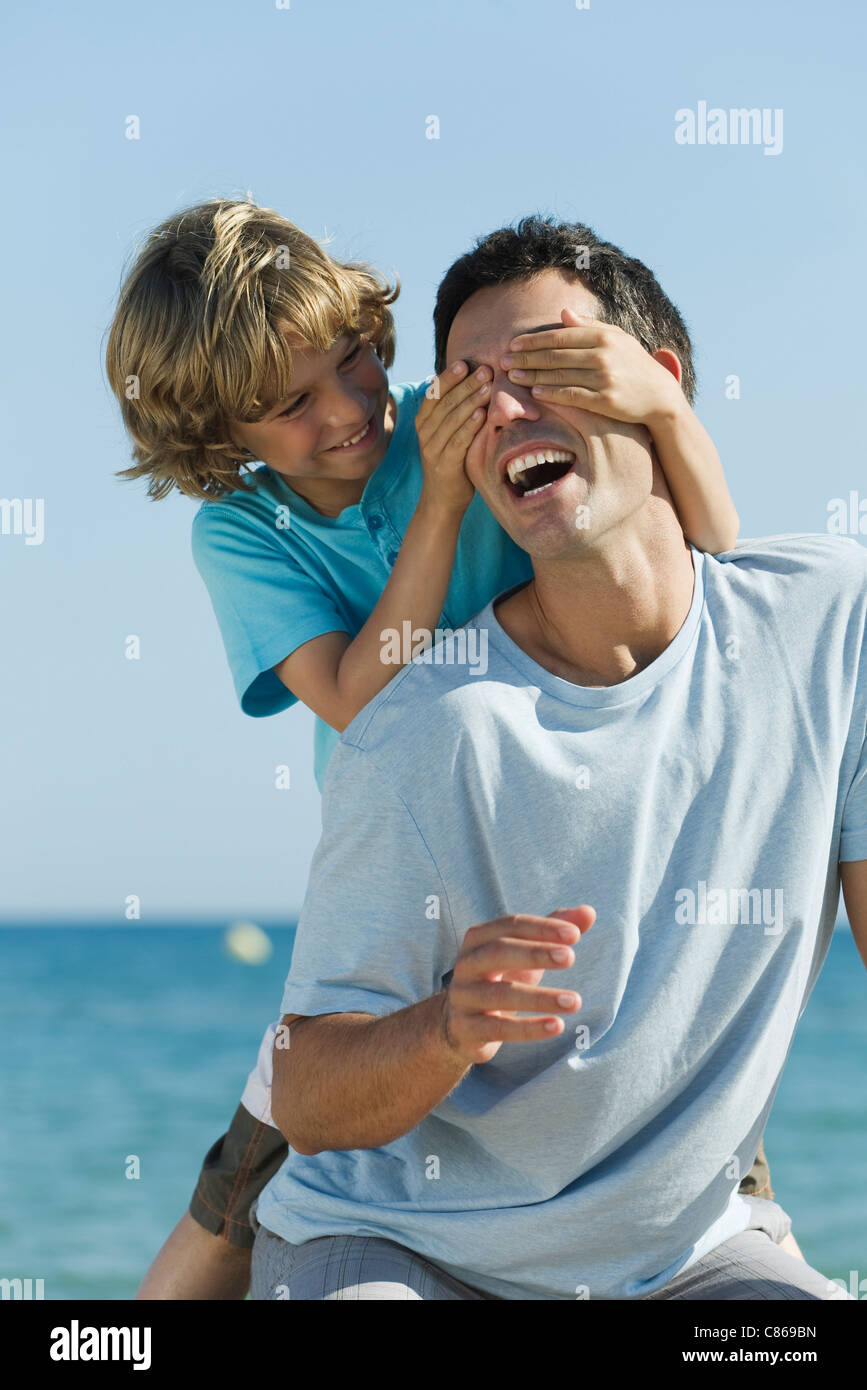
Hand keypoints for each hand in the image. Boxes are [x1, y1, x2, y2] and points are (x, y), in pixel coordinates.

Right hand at [414, 361, 491, 514]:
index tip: (466, 363)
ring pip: (451, 419)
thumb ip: (454, 410)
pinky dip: (469, 426)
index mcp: (424, 420)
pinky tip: (482, 414)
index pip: (434, 392)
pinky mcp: (444, 465)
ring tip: (488, 386)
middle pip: (445, 402)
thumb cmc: (452, 460)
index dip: (449, 377)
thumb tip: (472, 379)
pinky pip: (457, 441)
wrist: (443, 499)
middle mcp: (424, 432)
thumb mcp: (449, 432)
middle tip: (486, 370)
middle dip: (466, 384)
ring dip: (471, 400)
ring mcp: (432, 449)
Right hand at [441, 906, 595, 1065]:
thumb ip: (553, 932)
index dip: (542, 928)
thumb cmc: (500, 979)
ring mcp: (463, 997)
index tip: (575, 935)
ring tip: (575, 1001)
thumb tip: (589, 912)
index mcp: (478, 939)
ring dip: (540, 997)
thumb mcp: (525, 955)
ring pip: (500, 994)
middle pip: (499, 952)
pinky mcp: (466, 1029)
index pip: (510, 925)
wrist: (460, 1025)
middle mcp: (466, 964)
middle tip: (571, 957)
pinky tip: (557, 1026)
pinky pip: (498, 1028)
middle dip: (535, 953)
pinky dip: (529, 1028)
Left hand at [501, 308, 683, 428]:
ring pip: (560, 375)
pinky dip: (552, 393)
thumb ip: (590, 326)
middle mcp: (603, 355)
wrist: (660, 396)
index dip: (533, 340)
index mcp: (603, 336)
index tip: (512, 344)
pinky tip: (535, 392)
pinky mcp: (606, 401)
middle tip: (503, 361)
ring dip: (532, 376)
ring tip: (512, 376)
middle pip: (555, 355)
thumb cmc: (634, 365)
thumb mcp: (618, 339)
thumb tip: (563, 313)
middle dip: (526, 358)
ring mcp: (604, 378)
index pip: (560, 336)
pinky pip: (572, 396)